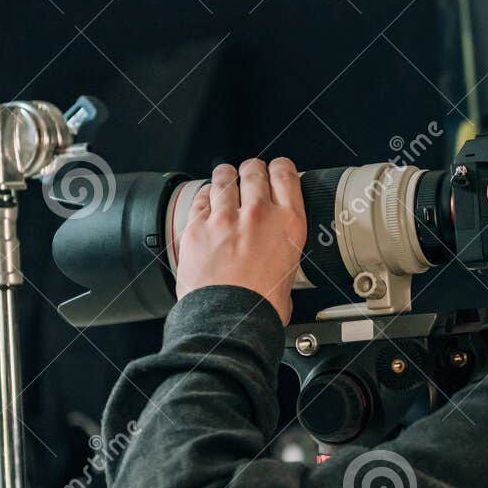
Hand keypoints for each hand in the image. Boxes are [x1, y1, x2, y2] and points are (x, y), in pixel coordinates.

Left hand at [175, 158, 305, 324]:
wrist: (228, 320)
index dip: (280, 167)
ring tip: (225, 178)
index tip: (277, 169)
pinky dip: (205, 196)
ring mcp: (225, 218)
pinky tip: (207, 199)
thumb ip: (283, 257)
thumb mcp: (290, 277)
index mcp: (288, 224)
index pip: (286, 175)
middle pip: (254, 171)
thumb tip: (278, 265)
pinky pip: (201, 199)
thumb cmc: (260, 307)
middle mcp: (258, 215)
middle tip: (250, 175)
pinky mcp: (197, 227)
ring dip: (225, 176)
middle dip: (252, 170)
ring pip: (224, 178)